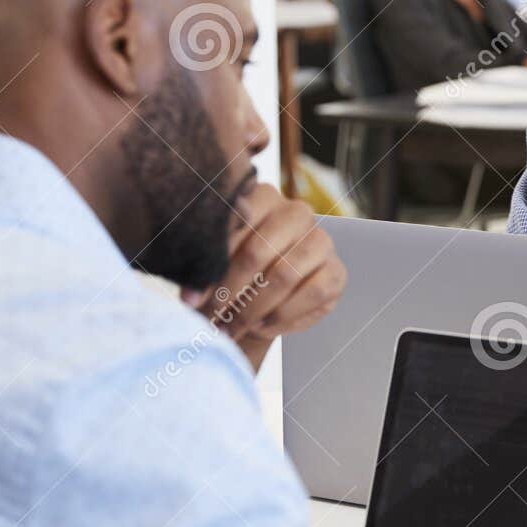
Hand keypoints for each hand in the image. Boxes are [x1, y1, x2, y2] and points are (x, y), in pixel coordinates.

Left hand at [182, 183, 346, 370]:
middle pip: (258, 250)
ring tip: (230, 329)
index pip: (236, 222)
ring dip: (253, 309)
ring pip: (285, 274)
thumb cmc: (230, 277)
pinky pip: (312, 293)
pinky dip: (282, 316)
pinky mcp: (336, 271)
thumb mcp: (212, 266)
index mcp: (262, 197)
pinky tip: (261, 327)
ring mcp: (321, 240)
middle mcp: (296, 212)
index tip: (190, 296)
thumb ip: (204, 267)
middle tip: (209, 319)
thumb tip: (191, 293)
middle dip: (229, 292)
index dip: (211, 261)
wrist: (260, 301)